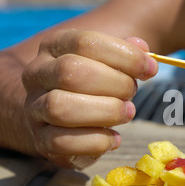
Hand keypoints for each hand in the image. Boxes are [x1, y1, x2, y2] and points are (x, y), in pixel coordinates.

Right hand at [22, 29, 157, 168]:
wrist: (56, 115)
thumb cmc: (92, 83)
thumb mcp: (107, 61)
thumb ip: (126, 52)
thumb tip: (143, 50)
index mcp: (55, 46)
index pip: (86, 43)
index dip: (124, 55)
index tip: (150, 69)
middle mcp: (37, 74)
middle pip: (71, 72)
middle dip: (114, 84)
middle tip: (132, 93)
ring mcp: (34, 108)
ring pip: (61, 108)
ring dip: (105, 112)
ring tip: (127, 113)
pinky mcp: (40, 140)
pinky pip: (62, 142)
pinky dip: (97, 141)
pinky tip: (114, 138)